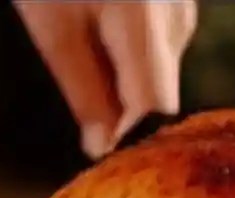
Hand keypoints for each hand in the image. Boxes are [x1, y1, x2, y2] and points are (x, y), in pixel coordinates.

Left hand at [14, 0, 197, 158]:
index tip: (91, 120)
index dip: (122, 120)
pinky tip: (99, 13)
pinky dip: (132, 40)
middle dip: (120, 92)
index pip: (153, 104)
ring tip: (82, 26)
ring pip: (160, 63)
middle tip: (76, 62)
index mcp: (145, 23)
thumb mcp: (52, 25)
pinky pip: (162, 36)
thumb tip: (101, 145)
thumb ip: (82, 89)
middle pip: (159, 87)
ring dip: (124, 65)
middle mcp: (176, 15)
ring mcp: (183, 2)